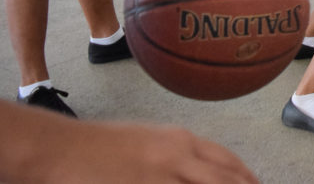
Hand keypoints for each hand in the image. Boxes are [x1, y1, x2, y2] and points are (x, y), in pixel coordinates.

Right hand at [41, 119, 257, 183]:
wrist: (61, 148)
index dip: (245, 177)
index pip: (226, 161)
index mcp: (180, 140)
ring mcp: (160, 177)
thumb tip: (198, 170)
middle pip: (223, 180)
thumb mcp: (147, 141)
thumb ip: (176, 155)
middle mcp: (177, 156)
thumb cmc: (100, 145)